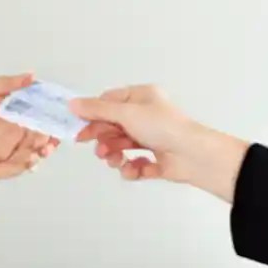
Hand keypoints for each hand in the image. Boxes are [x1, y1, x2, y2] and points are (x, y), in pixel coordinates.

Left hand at [0, 74, 59, 181]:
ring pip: (25, 155)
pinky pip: (8, 170)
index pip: (32, 118)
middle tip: (55, 134)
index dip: (47, 118)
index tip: (59, 116)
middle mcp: (4, 135)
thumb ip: (2, 86)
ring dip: (39, 152)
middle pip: (33, 138)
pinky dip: (22, 166)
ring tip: (46, 147)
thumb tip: (30, 76)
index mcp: (4, 116)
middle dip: (47, 137)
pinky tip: (31, 159)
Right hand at [70, 85, 247, 200]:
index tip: (80, 127)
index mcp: (142, 98)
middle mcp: (147, 116)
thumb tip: (73, 104)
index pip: (110, 102)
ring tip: (115, 160)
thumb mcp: (126, 113)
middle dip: (104, 139)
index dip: (93, 115)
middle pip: (113, 126)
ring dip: (114, 155)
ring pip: (122, 147)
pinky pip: (135, 164)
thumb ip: (97, 110)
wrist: (194, 156)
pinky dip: (132, 169)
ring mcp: (152, 139)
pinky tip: (134, 169)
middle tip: (97, 148)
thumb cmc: (165, 127)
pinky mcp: (157, 160)